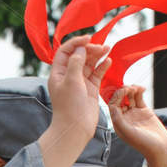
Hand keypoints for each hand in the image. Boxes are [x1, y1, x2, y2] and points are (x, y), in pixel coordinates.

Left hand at [44, 33, 113, 149]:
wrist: (75, 128)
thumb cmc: (69, 106)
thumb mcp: (71, 80)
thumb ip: (75, 62)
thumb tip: (80, 48)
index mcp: (58, 73)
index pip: (65, 51)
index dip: (76, 43)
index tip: (88, 38)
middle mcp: (68, 76)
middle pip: (79, 56)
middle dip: (89, 49)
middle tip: (101, 47)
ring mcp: (80, 82)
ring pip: (89, 64)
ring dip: (97, 55)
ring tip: (107, 49)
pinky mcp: (90, 89)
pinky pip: (97, 74)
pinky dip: (102, 67)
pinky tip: (108, 60)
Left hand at [107, 83, 166, 166]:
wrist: (160, 147)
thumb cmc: (142, 143)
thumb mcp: (128, 132)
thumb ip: (118, 119)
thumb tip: (112, 106)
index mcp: (117, 122)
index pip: (112, 105)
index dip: (116, 96)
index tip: (122, 91)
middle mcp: (124, 117)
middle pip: (120, 99)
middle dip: (123, 91)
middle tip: (129, 87)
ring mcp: (134, 113)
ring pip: (129, 97)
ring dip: (131, 89)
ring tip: (136, 88)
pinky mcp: (144, 110)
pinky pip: (139, 97)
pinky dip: (139, 91)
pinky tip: (142, 88)